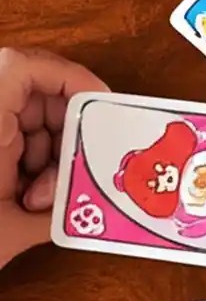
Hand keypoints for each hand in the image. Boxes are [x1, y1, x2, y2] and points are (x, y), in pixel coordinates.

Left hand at [0, 48, 106, 269]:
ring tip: (37, 199)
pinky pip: (13, 143)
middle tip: (77, 169)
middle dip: (66, 133)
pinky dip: (30, 169)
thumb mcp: (9, 231)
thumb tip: (93, 198)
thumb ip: (58, 211)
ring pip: (28, 124)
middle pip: (34, 97)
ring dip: (48, 158)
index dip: (71, 78)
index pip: (24, 69)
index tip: (101, 107)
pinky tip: (25, 201)